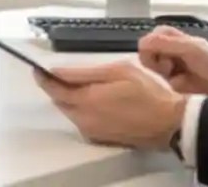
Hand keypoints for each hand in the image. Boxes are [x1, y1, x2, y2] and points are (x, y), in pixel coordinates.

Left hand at [35, 60, 186, 148]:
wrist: (168, 122)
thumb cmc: (148, 94)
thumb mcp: (117, 70)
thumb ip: (84, 72)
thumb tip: (59, 72)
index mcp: (86, 101)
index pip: (53, 89)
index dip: (44, 77)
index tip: (38, 69)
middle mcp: (84, 119)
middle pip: (61, 101)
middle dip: (59, 87)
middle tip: (67, 74)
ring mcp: (92, 130)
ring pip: (72, 111)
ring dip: (73, 98)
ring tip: (89, 84)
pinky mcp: (101, 137)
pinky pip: (83, 120)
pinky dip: (84, 109)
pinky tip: (100, 100)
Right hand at [138, 25, 207, 96]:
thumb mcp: (190, 48)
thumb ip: (166, 43)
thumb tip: (142, 43)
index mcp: (167, 37)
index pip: (144, 44)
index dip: (152, 53)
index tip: (165, 58)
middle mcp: (165, 51)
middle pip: (144, 60)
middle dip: (157, 66)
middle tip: (172, 69)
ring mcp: (168, 68)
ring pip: (150, 75)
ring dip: (163, 78)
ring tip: (179, 78)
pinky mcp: (171, 84)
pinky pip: (159, 88)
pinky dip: (167, 88)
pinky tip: (180, 87)